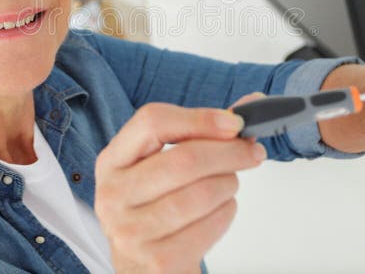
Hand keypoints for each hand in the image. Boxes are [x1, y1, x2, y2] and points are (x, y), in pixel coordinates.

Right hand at [94, 94, 266, 272]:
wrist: (144, 268)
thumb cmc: (157, 208)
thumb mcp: (162, 167)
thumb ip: (200, 133)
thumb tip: (250, 107)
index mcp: (112, 161)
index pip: (152, 121)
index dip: (199, 118)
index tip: (233, 123)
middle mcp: (113, 194)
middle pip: (184, 159)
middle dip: (229, 153)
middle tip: (252, 152)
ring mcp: (131, 231)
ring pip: (201, 193)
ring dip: (228, 185)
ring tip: (228, 185)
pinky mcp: (157, 260)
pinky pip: (209, 226)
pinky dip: (226, 214)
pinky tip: (218, 212)